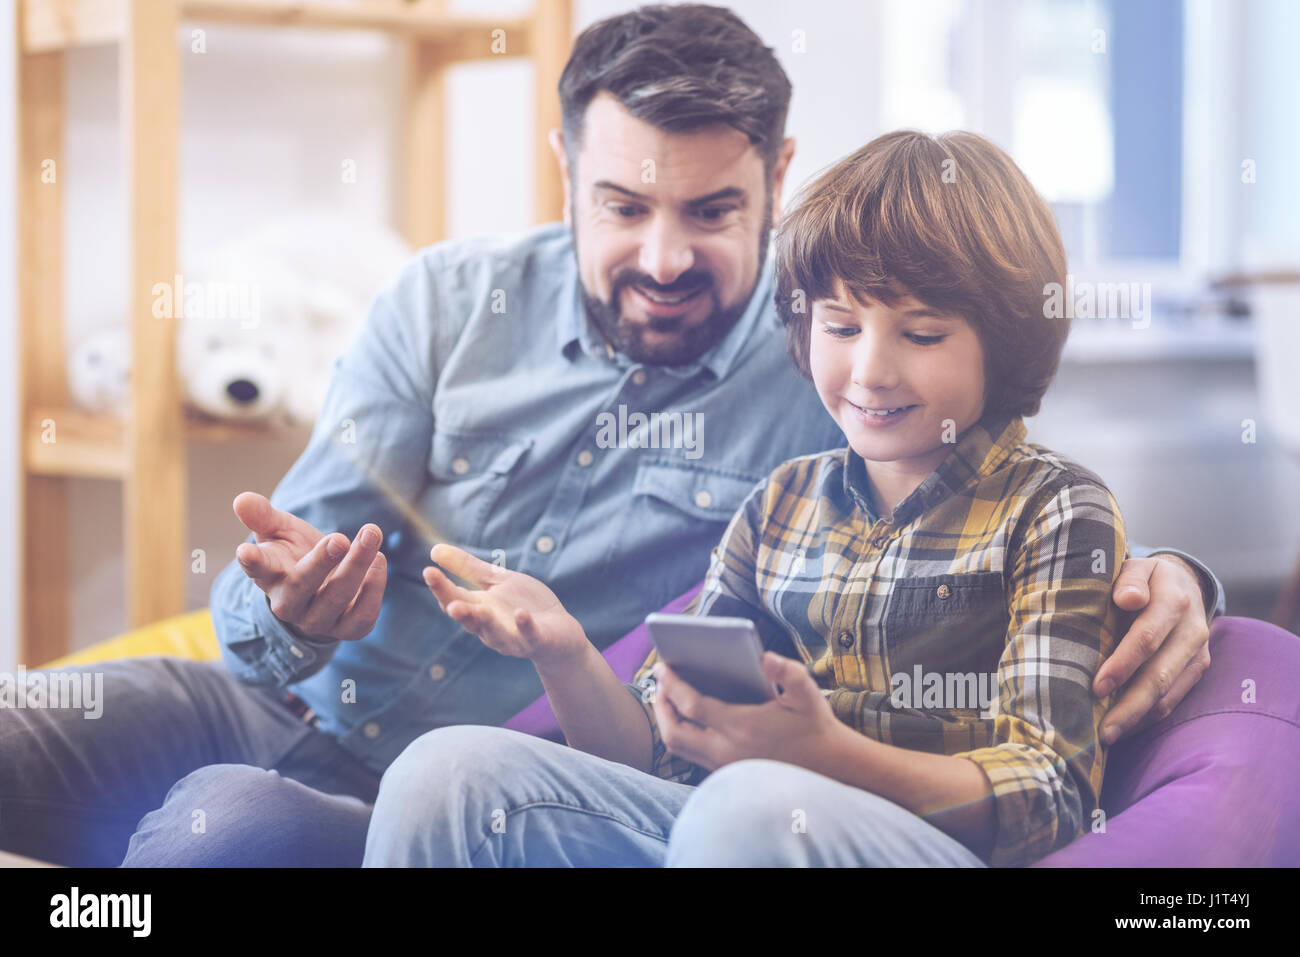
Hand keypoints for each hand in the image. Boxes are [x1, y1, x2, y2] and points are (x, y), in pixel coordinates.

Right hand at [232, 491, 386, 641]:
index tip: (246, 550)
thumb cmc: (295, 553)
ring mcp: (317, 620)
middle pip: (301, 586)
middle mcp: (289, 604)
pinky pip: (362, 616)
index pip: (258, 569)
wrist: (321, 588)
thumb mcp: (279, 531)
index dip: (252, 561)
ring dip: (357, 565)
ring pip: (336, 598)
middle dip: (321, 562)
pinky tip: (378, 560)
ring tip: (371, 534)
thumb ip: (263, 516)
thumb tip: (241, 499)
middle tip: (339, 538)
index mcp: (269, 576)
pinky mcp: (346, 629)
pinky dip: (374, 588)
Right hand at [423, 543, 587, 670]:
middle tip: (449, 602)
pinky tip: (521, 614)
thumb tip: (434, 549)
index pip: (454, 599)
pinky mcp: (536, 640)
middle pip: (470, 620)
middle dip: (459, 611)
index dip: (441, 587)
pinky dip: (524, 626)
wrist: (560, 633)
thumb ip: (468, 568)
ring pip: (494, 633)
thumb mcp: (496, 582)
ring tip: (476, 609)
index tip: (428, 570)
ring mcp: (513, 637)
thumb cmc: (524, 604)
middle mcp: (490, 628)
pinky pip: (529, 635)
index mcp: (479, 609)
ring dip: (485, 622)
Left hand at [650, 651, 840, 770]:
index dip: (672, 685)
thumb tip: (764, 657)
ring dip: (666, 721)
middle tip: (658, 683)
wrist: (828, 765)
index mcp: (742, 727)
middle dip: (660, 706)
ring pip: (678, 747)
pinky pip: (690, 754)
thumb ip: (788, 671)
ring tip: (665, 697)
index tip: (661, 666)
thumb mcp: (807, 692)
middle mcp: (726, 750)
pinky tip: (684, 714)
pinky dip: (680, 733)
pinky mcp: (726, 772)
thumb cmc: (814, 723)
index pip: (692, 706)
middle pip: (674, 732)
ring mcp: (724, 764)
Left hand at [1096, 554, 1211, 743]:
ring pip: (1168, 694)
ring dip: (1137, 718)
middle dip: (1129, 706)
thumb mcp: (1135, 567)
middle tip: (1101, 731)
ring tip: (1107, 736)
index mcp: (1173, 601)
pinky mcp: (1198, 669)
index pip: (1147, 638)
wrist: (1182, 582)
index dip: (1122, 665)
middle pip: (1160, 675)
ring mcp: (1199, 653)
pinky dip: (1149, 716)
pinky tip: (1125, 727)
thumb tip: (1128, 599)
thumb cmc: (1143, 579)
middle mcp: (1192, 630)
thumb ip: (1130, 580)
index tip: (1096, 687)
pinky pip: (1174, 699)